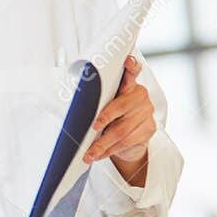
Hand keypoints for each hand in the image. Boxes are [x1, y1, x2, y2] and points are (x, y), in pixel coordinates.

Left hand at [86, 56, 155, 179]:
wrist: (129, 139)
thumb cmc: (111, 116)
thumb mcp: (103, 104)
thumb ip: (96, 98)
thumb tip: (67, 96)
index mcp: (128, 84)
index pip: (132, 71)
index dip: (131, 66)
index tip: (127, 61)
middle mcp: (140, 95)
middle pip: (122, 106)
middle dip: (105, 118)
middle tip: (93, 127)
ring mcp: (147, 112)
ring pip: (122, 129)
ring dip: (103, 143)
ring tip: (89, 153)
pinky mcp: (149, 129)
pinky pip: (126, 142)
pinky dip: (110, 150)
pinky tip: (99, 154)